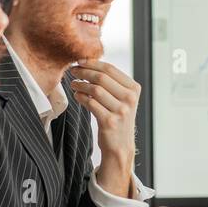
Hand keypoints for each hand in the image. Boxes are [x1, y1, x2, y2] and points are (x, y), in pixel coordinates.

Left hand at [70, 60, 139, 196]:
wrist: (120, 144)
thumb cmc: (118, 117)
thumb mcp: (122, 98)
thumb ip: (112, 82)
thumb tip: (88, 63)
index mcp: (134, 89)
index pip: (110, 69)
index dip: (92, 63)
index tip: (80, 62)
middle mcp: (130, 99)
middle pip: (101, 78)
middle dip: (84, 72)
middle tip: (73, 71)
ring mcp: (121, 111)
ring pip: (95, 90)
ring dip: (80, 84)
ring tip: (73, 84)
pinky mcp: (109, 121)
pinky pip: (90, 103)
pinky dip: (80, 97)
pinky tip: (77, 95)